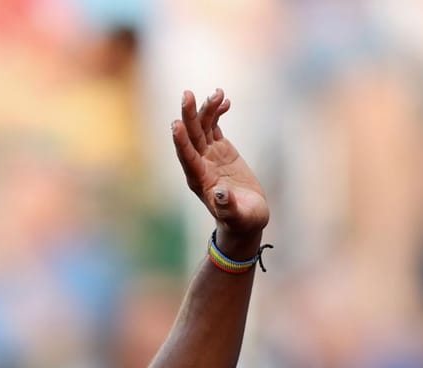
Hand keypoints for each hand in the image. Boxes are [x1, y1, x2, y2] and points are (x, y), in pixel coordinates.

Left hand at [171, 89, 268, 256]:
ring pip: (203, 127)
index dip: (181, 142)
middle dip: (188, 116)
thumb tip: (219, 194)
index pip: (187, 157)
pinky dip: (217, 113)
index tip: (175, 124)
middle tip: (187, 94)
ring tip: (218, 93)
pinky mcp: (220, 149)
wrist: (246, 217)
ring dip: (206, 109)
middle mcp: (200, 165)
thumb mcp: (237, 216)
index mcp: (199, 180)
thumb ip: (227, 206)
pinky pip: (214, 127)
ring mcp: (209, 155)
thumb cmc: (241, 220)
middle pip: (191, 136)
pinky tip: (224, 100)